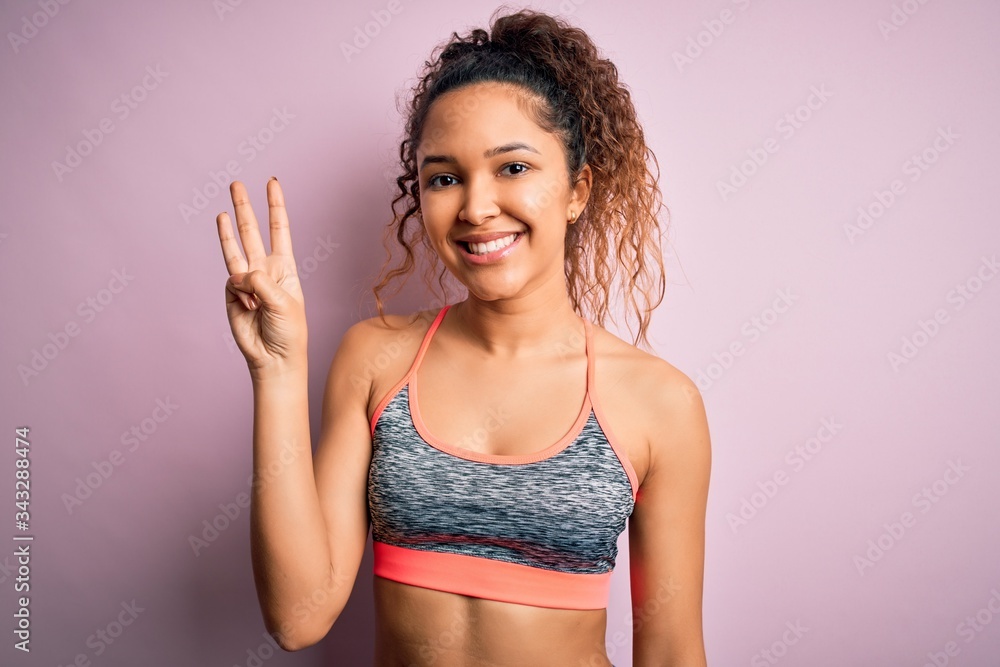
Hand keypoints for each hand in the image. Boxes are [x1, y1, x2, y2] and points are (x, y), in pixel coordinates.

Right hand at [215, 178, 306, 377]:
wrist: (274, 358)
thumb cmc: (288, 332)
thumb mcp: (284, 303)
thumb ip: (261, 282)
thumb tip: (239, 274)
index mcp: (285, 268)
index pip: (280, 230)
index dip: (275, 206)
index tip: (272, 182)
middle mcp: (265, 270)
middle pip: (252, 233)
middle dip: (245, 208)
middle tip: (236, 184)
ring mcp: (247, 282)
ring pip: (234, 251)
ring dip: (227, 231)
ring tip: (223, 211)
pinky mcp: (232, 296)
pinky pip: (232, 283)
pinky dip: (241, 292)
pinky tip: (250, 306)